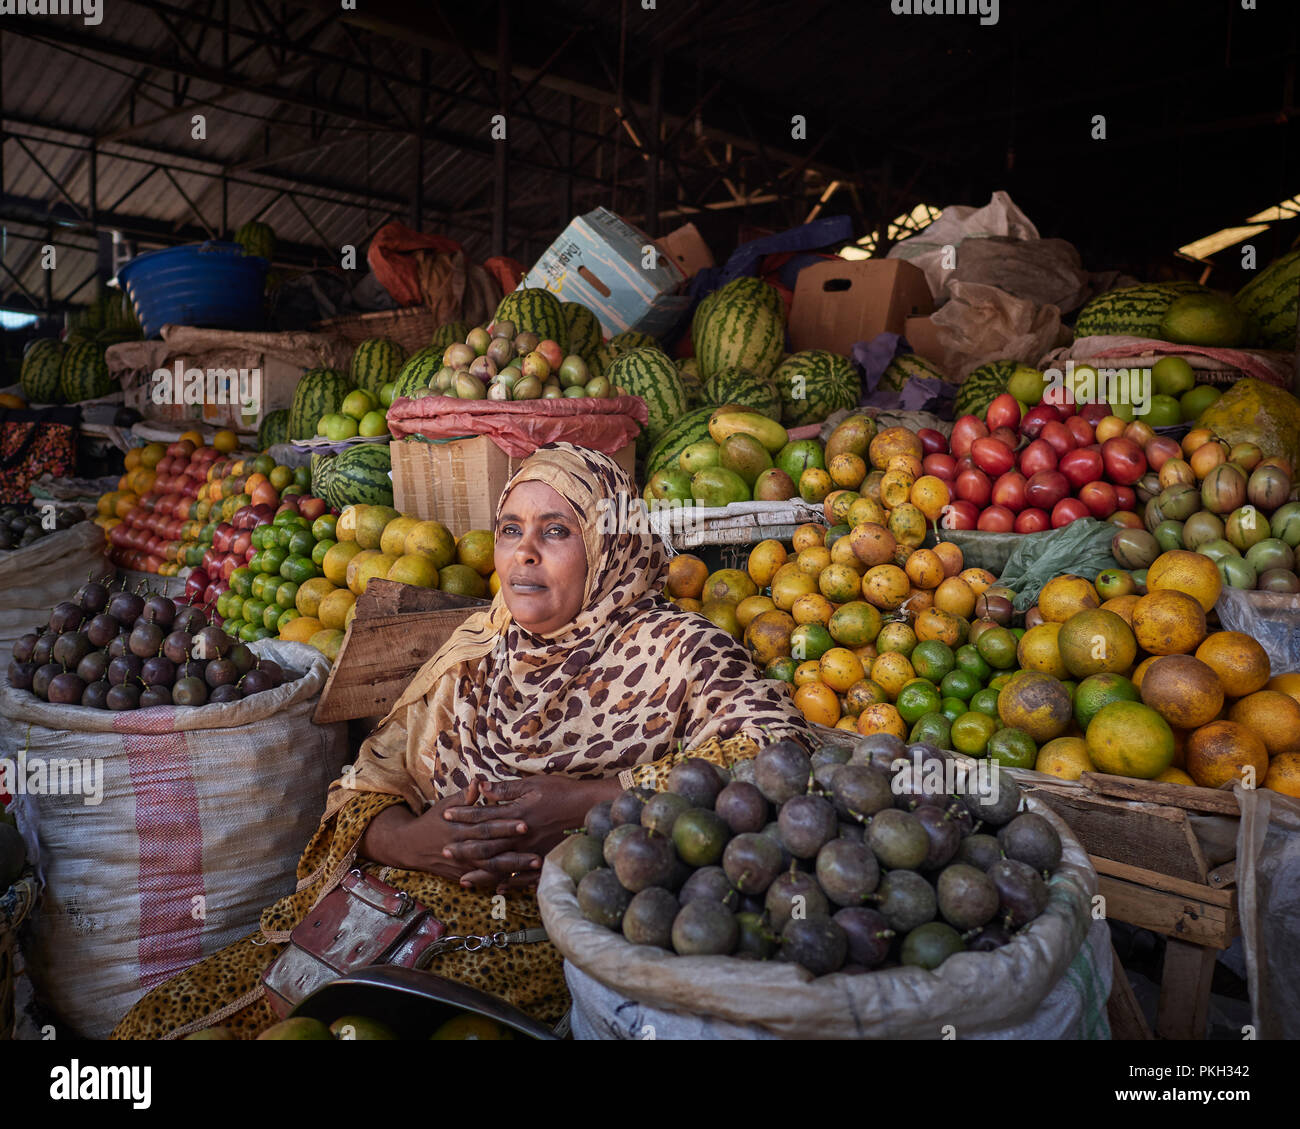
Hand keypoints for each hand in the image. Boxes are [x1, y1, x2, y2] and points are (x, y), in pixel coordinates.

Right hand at [359, 782, 532, 885]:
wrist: (409, 847)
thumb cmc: (432, 821)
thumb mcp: (446, 805)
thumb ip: (465, 796)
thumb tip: (479, 781)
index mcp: (458, 828)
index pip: (485, 828)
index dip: (505, 826)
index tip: (525, 824)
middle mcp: (460, 849)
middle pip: (491, 852)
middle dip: (514, 853)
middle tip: (538, 852)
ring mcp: (461, 866)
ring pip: (490, 870)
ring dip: (513, 869)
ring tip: (536, 865)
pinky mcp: (462, 877)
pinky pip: (484, 881)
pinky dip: (502, 881)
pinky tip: (521, 880)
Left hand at [443, 775, 621, 891]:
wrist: (589, 809)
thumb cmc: (562, 792)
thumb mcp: (533, 784)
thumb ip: (506, 789)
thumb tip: (481, 787)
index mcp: (515, 814)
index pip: (482, 815)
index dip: (463, 814)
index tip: (445, 815)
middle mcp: (520, 836)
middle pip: (486, 845)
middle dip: (464, 849)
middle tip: (444, 853)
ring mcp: (532, 851)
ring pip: (501, 866)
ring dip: (481, 873)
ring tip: (463, 880)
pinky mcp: (545, 860)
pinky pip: (525, 877)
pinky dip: (511, 884)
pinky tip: (499, 889)